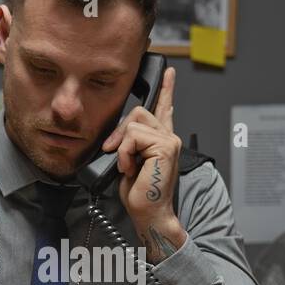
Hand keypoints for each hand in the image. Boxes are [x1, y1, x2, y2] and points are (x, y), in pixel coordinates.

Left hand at [100, 66, 186, 262]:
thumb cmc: (139, 194)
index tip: (169, 72)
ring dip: (122, 147)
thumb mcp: (128, 162)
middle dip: (120, 132)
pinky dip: (125, 153)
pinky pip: (133, 136)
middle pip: (138, 111)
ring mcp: (169, 140)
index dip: (167, 89)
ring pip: (133, 124)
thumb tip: (115, 137)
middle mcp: (169, 137)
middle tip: (115, 153)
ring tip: (127, 166)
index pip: (165, 108)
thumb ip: (127, 144)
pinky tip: (131, 168)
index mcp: (162, 140)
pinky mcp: (165, 146)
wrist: (148, 212)